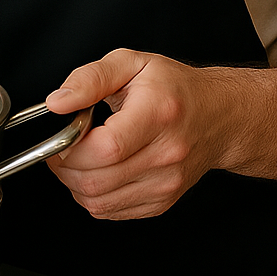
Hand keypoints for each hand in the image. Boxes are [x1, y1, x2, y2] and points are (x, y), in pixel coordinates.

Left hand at [43, 48, 236, 219]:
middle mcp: (167, 155)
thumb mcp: (131, 64)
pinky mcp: (162, 203)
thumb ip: (90, 78)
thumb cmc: (174, 88)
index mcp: (158, 114)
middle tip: (65, 146)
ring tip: (81, 158)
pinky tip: (100, 171)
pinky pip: (111, 212)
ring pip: (99, 203)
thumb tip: (57, 102)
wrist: (218, 116)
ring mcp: (166, 184)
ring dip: (76, 184)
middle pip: (97, 181)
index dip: (71, 148)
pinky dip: (94, 196)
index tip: (64, 135)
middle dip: (65, 168)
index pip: (105, 148)